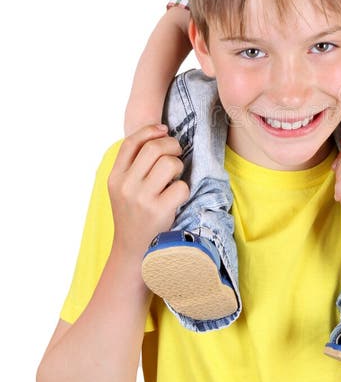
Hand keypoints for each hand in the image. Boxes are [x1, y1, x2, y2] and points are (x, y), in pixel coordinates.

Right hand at [108, 124, 188, 256]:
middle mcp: (126, 185)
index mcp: (115, 177)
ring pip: (169, 163)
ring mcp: (142, 198)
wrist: (132, 251)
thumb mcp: (122, 189)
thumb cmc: (133, 215)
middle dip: (172, 145)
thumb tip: (159, 134)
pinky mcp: (159, 211)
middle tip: (177, 153)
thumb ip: (133, 166)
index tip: (164, 130)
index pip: (131, 143)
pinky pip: (181, 186)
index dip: (150, 131)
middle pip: (154, 148)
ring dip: (179, 166)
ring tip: (176, 177)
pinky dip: (184, 189)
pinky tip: (177, 197)